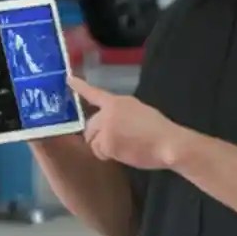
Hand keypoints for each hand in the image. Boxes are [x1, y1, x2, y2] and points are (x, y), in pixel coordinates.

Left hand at [67, 75, 191, 170]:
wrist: (168, 143)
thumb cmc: (159, 130)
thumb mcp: (138, 112)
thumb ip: (120, 114)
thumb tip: (112, 123)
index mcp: (118, 102)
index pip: (95, 93)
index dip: (80, 86)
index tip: (68, 79)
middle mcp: (108, 113)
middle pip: (90, 125)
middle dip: (97, 136)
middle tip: (114, 143)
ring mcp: (106, 127)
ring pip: (93, 141)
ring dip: (103, 147)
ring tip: (124, 149)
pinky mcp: (106, 142)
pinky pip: (100, 152)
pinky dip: (109, 156)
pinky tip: (126, 154)